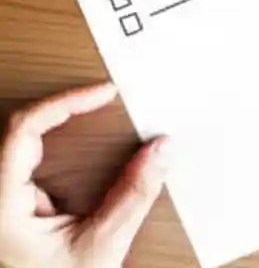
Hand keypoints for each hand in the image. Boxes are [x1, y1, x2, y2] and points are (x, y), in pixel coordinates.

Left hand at [0, 83, 167, 267]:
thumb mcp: (99, 248)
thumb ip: (133, 195)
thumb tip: (160, 152)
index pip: (25, 130)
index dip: (67, 102)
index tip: (104, 93)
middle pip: (20, 132)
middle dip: (65, 112)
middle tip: (103, 99)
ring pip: (21, 151)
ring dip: (58, 136)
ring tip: (94, 123)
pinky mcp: (6, 216)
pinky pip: (25, 172)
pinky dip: (54, 160)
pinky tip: (79, 166)